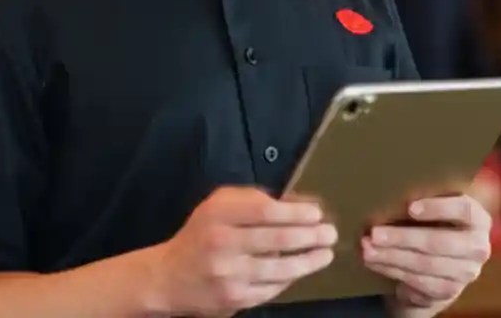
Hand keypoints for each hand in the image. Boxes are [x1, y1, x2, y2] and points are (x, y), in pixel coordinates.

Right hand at [151, 186, 337, 315]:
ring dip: (308, 261)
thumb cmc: (201, 235)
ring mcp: (229, 275)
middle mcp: (221, 243)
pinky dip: (289, 279)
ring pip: (279, 269)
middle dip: (310, 236)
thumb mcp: (217, 206)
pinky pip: (272, 288)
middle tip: (330, 233)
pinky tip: (300, 270)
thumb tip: (298, 204)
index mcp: (216, 215)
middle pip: (276, 240)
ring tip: (325, 254)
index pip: (263, 211)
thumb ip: (253, 201)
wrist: (169, 277)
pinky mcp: (235, 299)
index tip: (316, 213)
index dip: (294, 213)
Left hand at [362, 194, 491, 312]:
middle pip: (439, 242)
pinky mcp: (449, 291)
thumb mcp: (434, 210)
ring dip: (391, 256)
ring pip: (425, 264)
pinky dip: (391, 269)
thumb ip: (421, 201)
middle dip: (403, 238)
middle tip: (374, 233)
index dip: (438, 208)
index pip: (464, 209)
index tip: (410, 208)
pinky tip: (374, 262)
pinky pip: (417, 281)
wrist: (440, 267)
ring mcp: (466, 273)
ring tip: (367, 248)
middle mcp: (477, 247)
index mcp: (477, 219)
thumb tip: (385, 192)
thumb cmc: (432, 225)